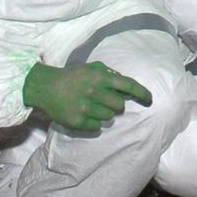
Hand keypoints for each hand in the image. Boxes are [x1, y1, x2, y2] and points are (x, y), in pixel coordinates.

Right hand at [23, 61, 150, 132]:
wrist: (46, 87)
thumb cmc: (72, 76)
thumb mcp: (91, 68)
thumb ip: (109, 74)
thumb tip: (126, 86)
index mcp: (100, 77)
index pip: (128, 85)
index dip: (142, 93)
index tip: (150, 100)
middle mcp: (94, 92)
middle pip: (120, 106)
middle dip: (117, 105)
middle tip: (106, 101)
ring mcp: (86, 108)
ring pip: (110, 118)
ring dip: (105, 114)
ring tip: (93, 107)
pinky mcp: (78, 121)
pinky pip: (97, 127)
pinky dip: (95, 123)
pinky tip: (86, 115)